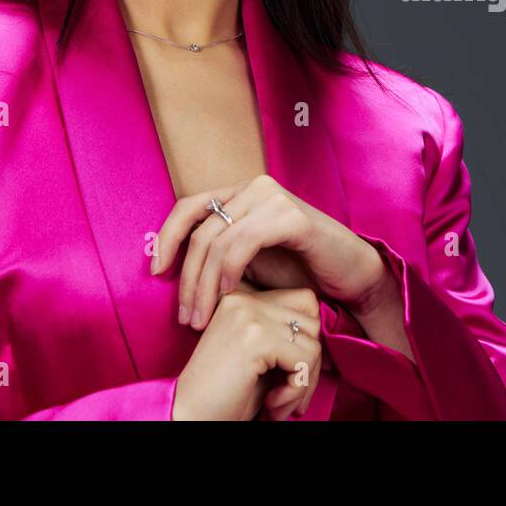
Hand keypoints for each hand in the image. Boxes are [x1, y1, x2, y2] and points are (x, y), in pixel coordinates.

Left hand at [153, 175, 387, 330]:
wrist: (350, 275)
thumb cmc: (301, 271)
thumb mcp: (250, 261)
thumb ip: (219, 254)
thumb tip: (172, 268)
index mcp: (242, 193)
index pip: (189, 207)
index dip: (167, 238)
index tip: (155, 274)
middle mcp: (255, 187)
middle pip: (200, 231)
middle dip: (186, 279)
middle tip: (185, 317)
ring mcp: (273, 198)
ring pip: (218, 241)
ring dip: (204, 285)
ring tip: (201, 318)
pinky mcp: (291, 217)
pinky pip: (244, 243)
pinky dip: (229, 271)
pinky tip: (229, 295)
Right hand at [172, 286, 322, 420]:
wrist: (186, 416)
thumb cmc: (223, 396)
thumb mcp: (259, 359)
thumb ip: (286, 340)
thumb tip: (325, 340)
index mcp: (243, 300)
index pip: (305, 301)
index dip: (308, 340)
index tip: (295, 374)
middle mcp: (244, 300)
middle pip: (312, 322)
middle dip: (309, 365)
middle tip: (289, 394)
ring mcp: (249, 315)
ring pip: (313, 343)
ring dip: (303, 382)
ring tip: (278, 403)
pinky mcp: (255, 337)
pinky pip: (304, 361)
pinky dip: (296, 390)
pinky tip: (272, 405)